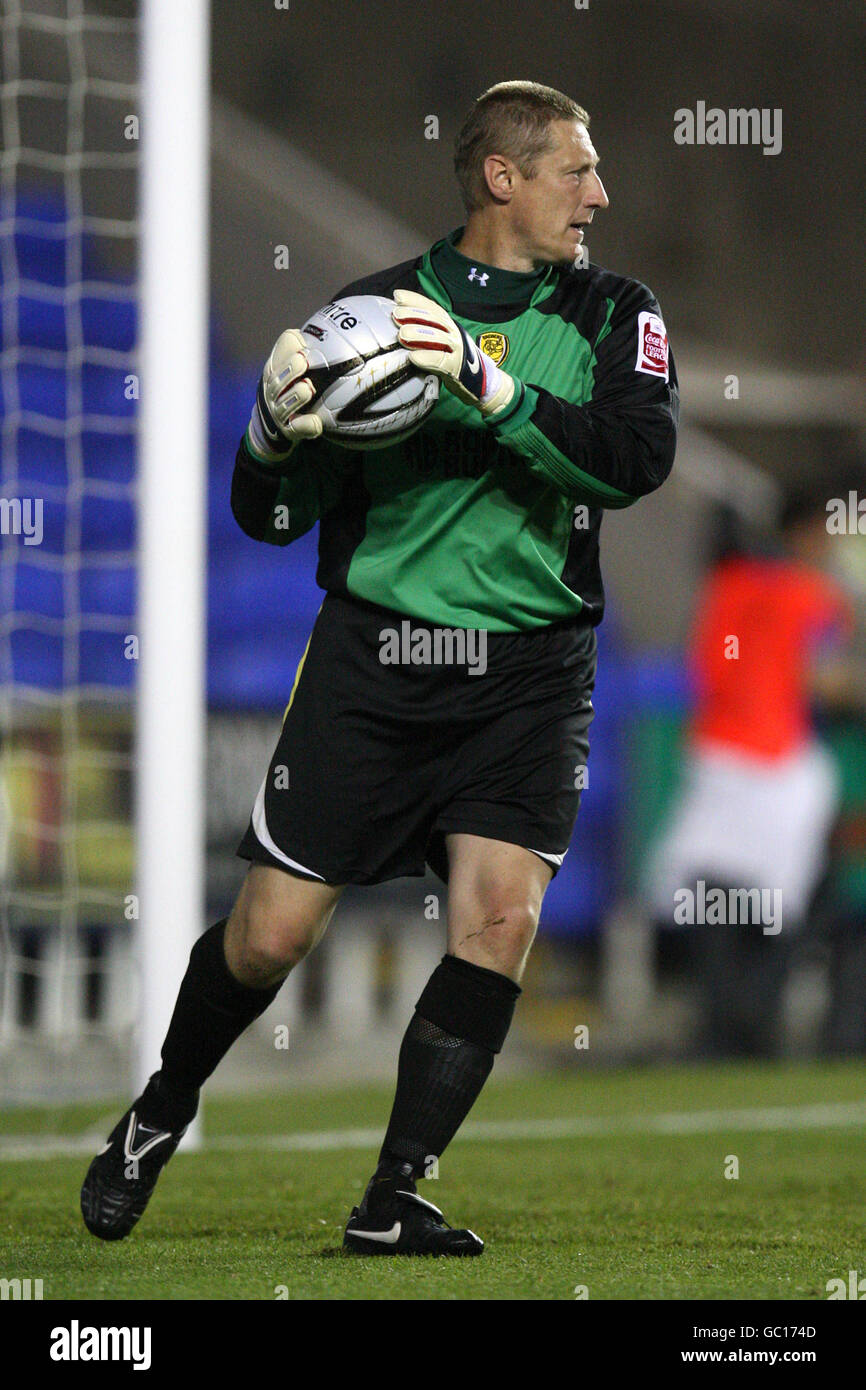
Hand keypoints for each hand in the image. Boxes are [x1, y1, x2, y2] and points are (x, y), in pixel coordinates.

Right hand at [248, 329, 322, 461]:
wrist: (274, 425)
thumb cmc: (290, 388)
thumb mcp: (290, 369)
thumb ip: (302, 351)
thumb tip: (322, 330)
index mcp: (274, 375)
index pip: (275, 360)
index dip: (285, 351)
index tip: (300, 344)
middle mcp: (272, 394)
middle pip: (276, 382)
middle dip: (289, 370)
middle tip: (303, 361)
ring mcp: (278, 413)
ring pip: (283, 406)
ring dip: (295, 396)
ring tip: (308, 388)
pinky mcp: (288, 430)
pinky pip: (296, 429)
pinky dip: (306, 426)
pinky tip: (317, 423)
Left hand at [392, 290, 514, 418]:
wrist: (479, 381)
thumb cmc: (452, 360)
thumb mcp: (441, 341)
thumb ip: (425, 331)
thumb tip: (398, 322)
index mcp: (448, 324)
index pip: (431, 307)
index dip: (415, 300)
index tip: (398, 296)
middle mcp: (453, 333)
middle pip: (434, 319)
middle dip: (414, 314)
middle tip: (396, 314)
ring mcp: (457, 349)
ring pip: (438, 337)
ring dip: (419, 334)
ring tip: (402, 334)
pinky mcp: (457, 367)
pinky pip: (441, 361)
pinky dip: (427, 358)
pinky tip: (414, 357)